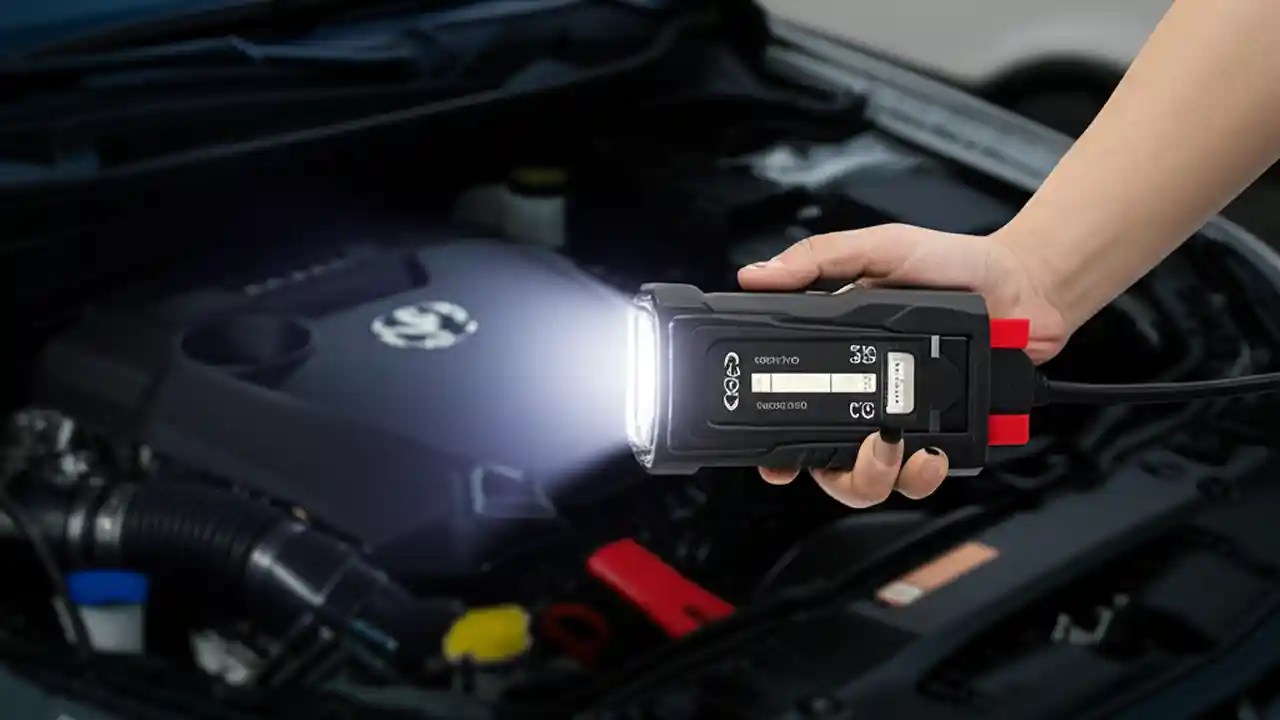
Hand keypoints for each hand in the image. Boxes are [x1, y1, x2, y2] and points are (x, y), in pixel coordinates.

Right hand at [737, 224, 1068, 507]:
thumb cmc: (954, 266)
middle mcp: (865, 396)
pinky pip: (919, 478)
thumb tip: (760, 275)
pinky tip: (930, 453)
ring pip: (869, 481)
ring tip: (894, 448)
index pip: (790, 408)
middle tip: (854, 447)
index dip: (775, 445)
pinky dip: (921, 475)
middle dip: (830, 472)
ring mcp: (903, 423)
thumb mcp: (881, 249)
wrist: (1025, 287)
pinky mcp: (943, 438)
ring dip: (874, 477)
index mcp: (838, 355)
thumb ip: (821, 260)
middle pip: (824, 463)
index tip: (773, 460)